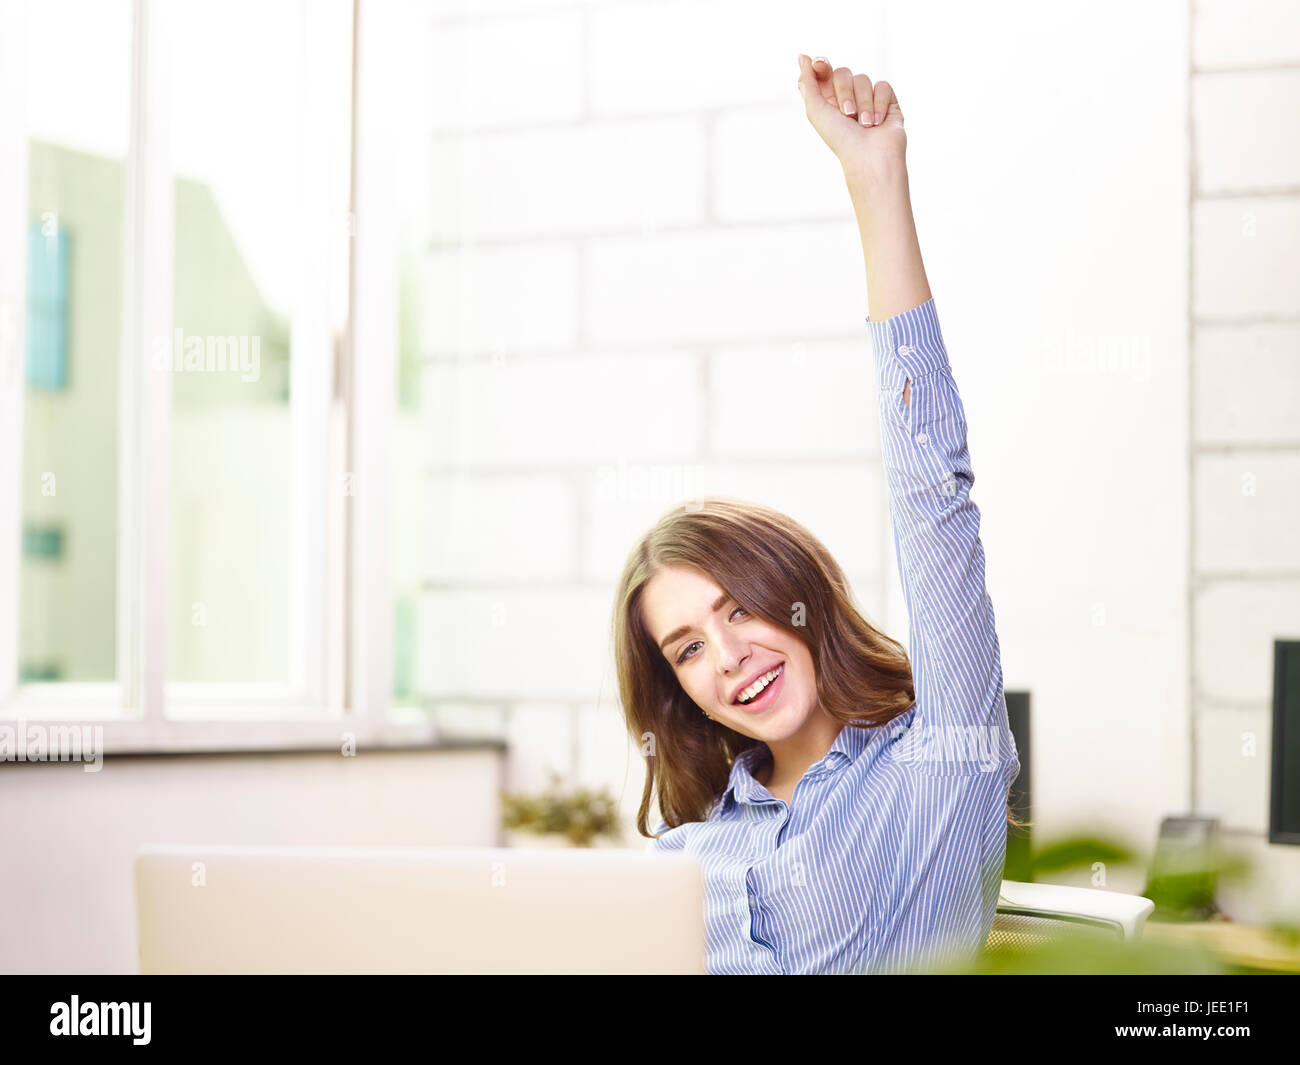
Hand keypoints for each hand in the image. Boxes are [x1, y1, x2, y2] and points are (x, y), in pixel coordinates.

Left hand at [796, 54, 905, 179]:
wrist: (870, 157)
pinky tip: (878, 123)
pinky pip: (882, 86)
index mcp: (827, 101)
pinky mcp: (888, 101)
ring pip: (863, 79)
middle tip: (847, 115)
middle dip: (844, 92)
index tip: (820, 64)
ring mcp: (868, 98)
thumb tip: (802, 56)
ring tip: (865, 125)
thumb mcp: (816, 111)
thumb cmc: (840, 139)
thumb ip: (807, 83)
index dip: (822, 65)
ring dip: (862, 104)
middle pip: (843, 72)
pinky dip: (879, 105)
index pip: (824, 72)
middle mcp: (847, 98)